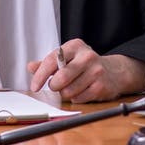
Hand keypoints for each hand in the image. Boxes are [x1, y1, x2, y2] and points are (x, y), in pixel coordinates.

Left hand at [28, 39, 144, 103]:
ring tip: (72, 87)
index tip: (34, 86)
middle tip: (56, 86)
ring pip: (69, 91)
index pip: (52, 60)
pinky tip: (82, 91)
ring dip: (65, 93)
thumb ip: (47, 63)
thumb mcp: (66, 58)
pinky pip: (79, 99)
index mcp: (75, 46)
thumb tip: (31, 67)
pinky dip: (76, 98)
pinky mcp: (101, 86)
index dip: (40, 75)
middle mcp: (87, 56)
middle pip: (61, 78)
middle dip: (54, 86)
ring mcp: (96, 71)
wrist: (114, 71)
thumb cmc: (84, 65)